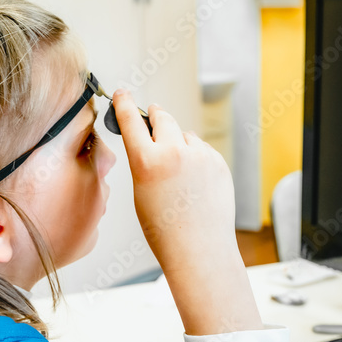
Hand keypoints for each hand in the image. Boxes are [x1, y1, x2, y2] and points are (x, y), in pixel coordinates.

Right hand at [111, 89, 237, 273]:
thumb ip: (144, 162)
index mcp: (147, 162)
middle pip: (163, 118)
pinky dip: (197, 158)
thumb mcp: (140, 192)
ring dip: (179, 142)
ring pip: (185, 135)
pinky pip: (202, 150)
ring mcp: (200, 157)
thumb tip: (151, 141)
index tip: (122, 94)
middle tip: (152, 113)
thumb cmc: (166, 229)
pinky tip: (194, 181)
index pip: (132, 120)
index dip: (125, 103)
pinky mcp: (218, 163)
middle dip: (155, 115)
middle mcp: (175, 153)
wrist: (199, 248)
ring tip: (177, 172)